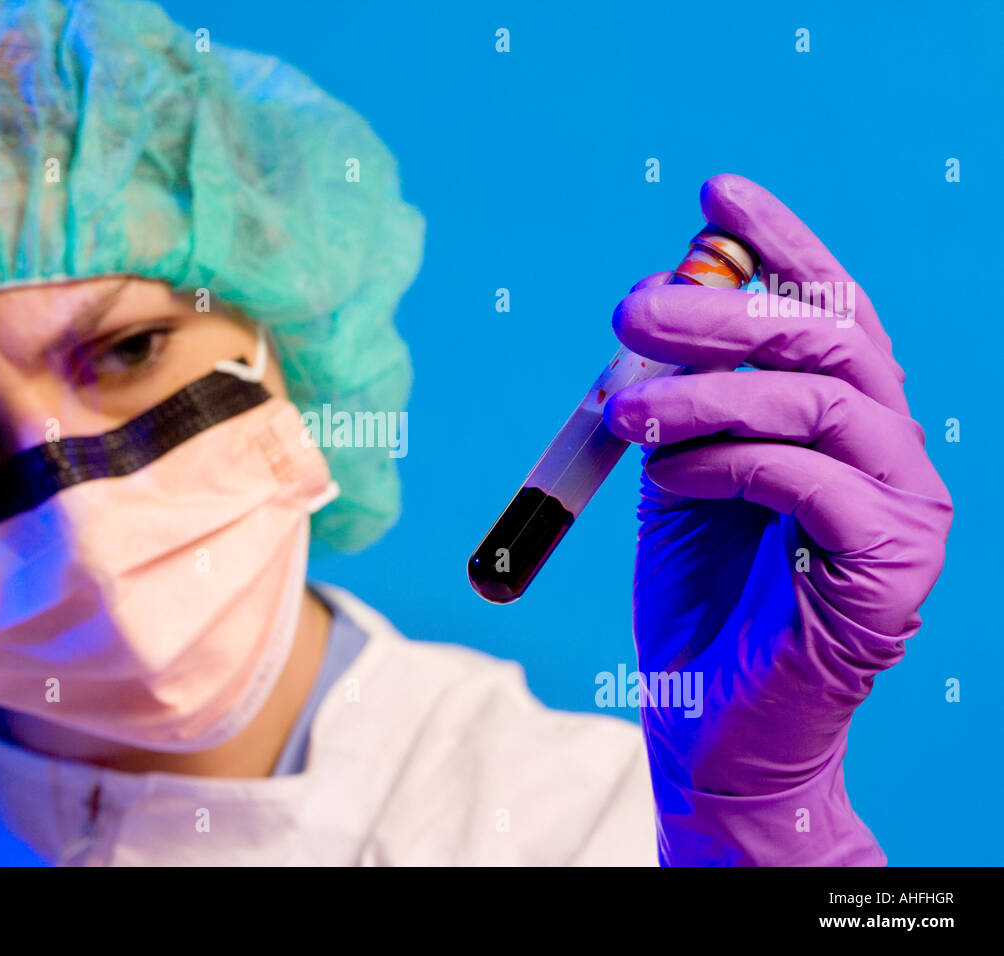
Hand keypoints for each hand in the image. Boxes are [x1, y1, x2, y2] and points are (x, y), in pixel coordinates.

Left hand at [603, 173, 952, 864]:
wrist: (710, 723)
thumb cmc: (695, 599)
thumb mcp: (674, 474)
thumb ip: (678, 397)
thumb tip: (663, 294)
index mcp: (839, 421)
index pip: (826, 308)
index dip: (779, 244)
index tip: (716, 193)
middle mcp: (886, 450)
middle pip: (830, 339)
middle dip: (725, 310)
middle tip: (630, 310)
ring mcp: (902, 510)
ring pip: (825, 401)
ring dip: (712, 393)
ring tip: (629, 415)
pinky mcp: (892, 571)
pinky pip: (815, 482)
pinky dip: (731, 463)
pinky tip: (670, 481)